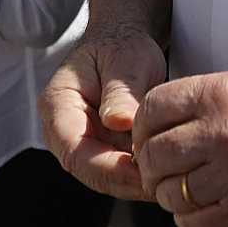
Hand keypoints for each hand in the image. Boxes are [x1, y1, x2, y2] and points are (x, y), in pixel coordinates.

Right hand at [40, 25, 167, 199]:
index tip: (141, 173)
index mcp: (58, 106)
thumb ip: (120, 92)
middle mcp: (64, 130)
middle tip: (162, 184)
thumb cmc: (122, 45)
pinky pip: (120, 168)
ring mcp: (84, 141)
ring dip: (135, 181)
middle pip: (89, 170)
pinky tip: (166, 170)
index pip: (74, 151)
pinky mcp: (104, 147)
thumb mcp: (125, 60)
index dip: (107, 169)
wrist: (125, 41)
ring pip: (106, 175)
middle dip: (125, 182)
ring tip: (168, 179)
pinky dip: (140, 173)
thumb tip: (119, 123)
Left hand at [132, 70, 227, 226]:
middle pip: (153, 155)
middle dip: (152, 164)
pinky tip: (204, 205)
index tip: (151, 136)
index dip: (143, 126)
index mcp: (221, 94)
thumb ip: (202, 103)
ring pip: (169, 193)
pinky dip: (189, 217)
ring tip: (186, 186)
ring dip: (170, 193)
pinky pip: (193, 222)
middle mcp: (224, 133)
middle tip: (164, 167)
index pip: (151, 110)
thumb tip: (153, 127)